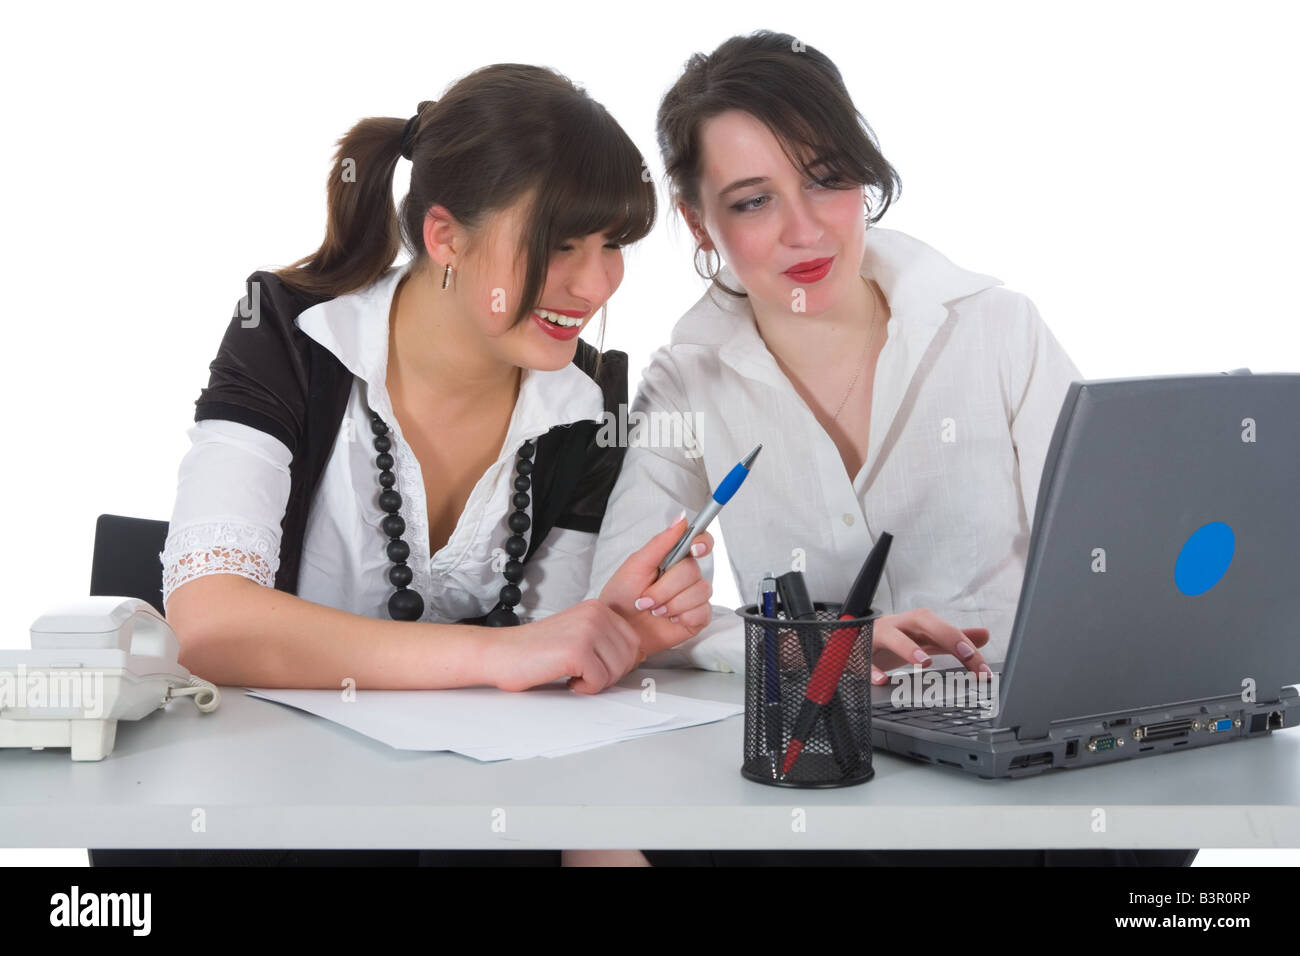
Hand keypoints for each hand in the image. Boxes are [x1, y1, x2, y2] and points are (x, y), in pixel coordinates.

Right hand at [484, 599, 642, 693]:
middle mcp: (596, 613)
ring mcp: (588, 630)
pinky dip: (585, 687)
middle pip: (630, 657)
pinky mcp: (577, 650)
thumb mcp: (579, 634)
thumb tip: (640, 654)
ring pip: (617, 670)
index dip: (618, 663)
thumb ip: (607, 639)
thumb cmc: (536, 650)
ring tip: (573, 674)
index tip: (595, 666)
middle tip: (584, 674)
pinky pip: (600, 681)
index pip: (634, 641)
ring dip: (597, 681)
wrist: (500, 653)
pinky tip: (567, 678)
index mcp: (598, 608)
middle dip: (610, 674)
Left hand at [599, 513, 714, 658]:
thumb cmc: (621, 596)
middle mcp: (686, 576)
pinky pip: (702, 612)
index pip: (700, 542)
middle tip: (646, 598)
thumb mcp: (636, 565)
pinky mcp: (696, 618)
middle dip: (666, 588)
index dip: (703, 542)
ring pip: (700, 591)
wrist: (618, 629)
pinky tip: (669, 619)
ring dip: (672, 604)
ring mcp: (693, 597)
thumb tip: (682, 518)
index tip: (695, 548)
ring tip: (654, 610)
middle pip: (693, 571)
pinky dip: (683, 617)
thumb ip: (661, 542)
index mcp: (673, 558)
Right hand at [867, 608, 990, 683]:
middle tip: (965, 654)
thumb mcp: (920, 638)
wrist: (849, 642)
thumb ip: (950, 638)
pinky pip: (863, 659)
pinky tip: (882, 680)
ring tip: (924, 662)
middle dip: (944, 634)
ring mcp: (875, 637)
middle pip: (920, 620)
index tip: (981, 665)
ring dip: (907, 647)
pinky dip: (871, 669)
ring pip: (890, 636)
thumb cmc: (889, 640)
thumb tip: (984, 635)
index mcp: (913, 623)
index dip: (963, 642)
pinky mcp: (857, 652)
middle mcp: (896, 625)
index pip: (943, 627)